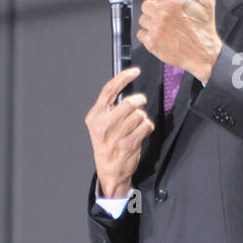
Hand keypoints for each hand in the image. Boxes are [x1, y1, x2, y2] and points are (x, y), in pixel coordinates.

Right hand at [84, 67, 153, 197]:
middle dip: (139, 101)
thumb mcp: (101, 124)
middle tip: (140, 104)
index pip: (108, 91)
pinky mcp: (128, 144)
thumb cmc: (108, 144)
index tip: (135, 71)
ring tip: (136, 125)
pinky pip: (146, 126)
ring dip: (142, 118)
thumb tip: (127, 88)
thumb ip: (110, 107)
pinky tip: (141, 133)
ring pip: (139, 114)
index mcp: (94, 116)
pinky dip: (147, 127)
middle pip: (128, 102)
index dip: (123, 78)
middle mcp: (102, 125)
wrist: (110, 171)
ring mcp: (115, 135)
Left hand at [112, 0, 222, 82]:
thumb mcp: (206, 3)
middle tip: (170, 17)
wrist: (204, 55)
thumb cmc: (204, 28)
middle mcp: (161, 13)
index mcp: (171, 0)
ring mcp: (155, 28)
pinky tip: (163, 38)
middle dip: (155, 9)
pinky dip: (149, 36)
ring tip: (169, 30)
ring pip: (143, 20)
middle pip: (145, 5)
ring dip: (152, 23)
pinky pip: (141, 34)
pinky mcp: (151, 43)